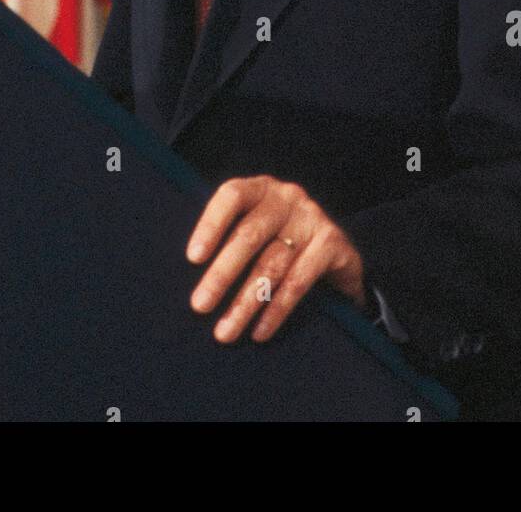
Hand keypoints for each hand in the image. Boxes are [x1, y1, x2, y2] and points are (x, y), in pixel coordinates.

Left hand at [186, 175, 366, 342]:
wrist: (336, 253)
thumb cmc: (278, 240)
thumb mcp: (255, 228)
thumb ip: (228, 238)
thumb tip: (184, 271)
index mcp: (261, 189)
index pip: (232, 195)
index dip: (211, 224)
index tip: (192, 258)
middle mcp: (287, 198)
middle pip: (249, 234)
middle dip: (222, 274)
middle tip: (199, 306)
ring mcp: (312, 219)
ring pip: (272, 264)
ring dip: (245, 302)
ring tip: (224, 332)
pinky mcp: (333, 244)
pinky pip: (299, 281)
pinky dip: (276, 309)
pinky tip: (259, 331)